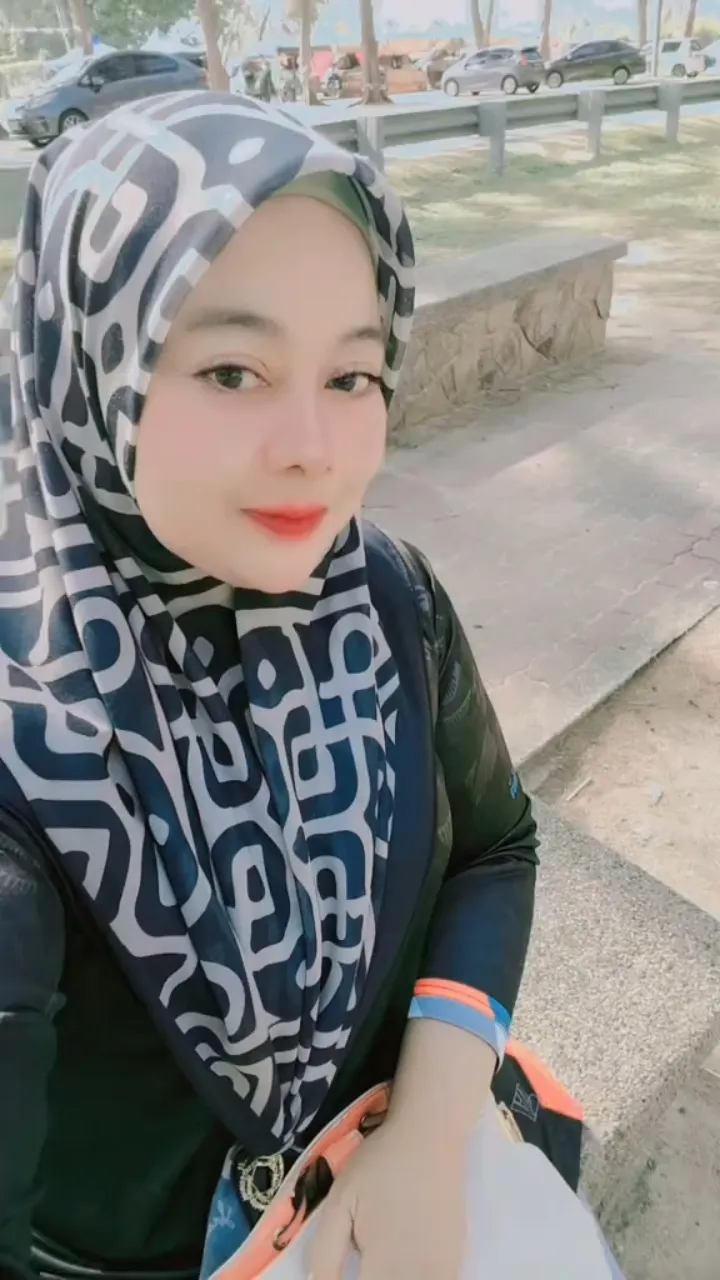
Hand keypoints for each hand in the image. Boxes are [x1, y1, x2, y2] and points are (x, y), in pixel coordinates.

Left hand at [308, 1114, 465, 1279]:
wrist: (430, 1136)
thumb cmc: (379, 1165)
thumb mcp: (339, 1203)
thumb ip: (326, 1255)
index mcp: (382, 1268)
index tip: (340, 1273)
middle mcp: (417, 1276)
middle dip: (373, 1278)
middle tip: (362, 1260)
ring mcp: (443, 1270)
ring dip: (395, 1278)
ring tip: (380, 1260)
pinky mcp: (457, 1258)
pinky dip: (421, 1275)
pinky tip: (405, 1263)